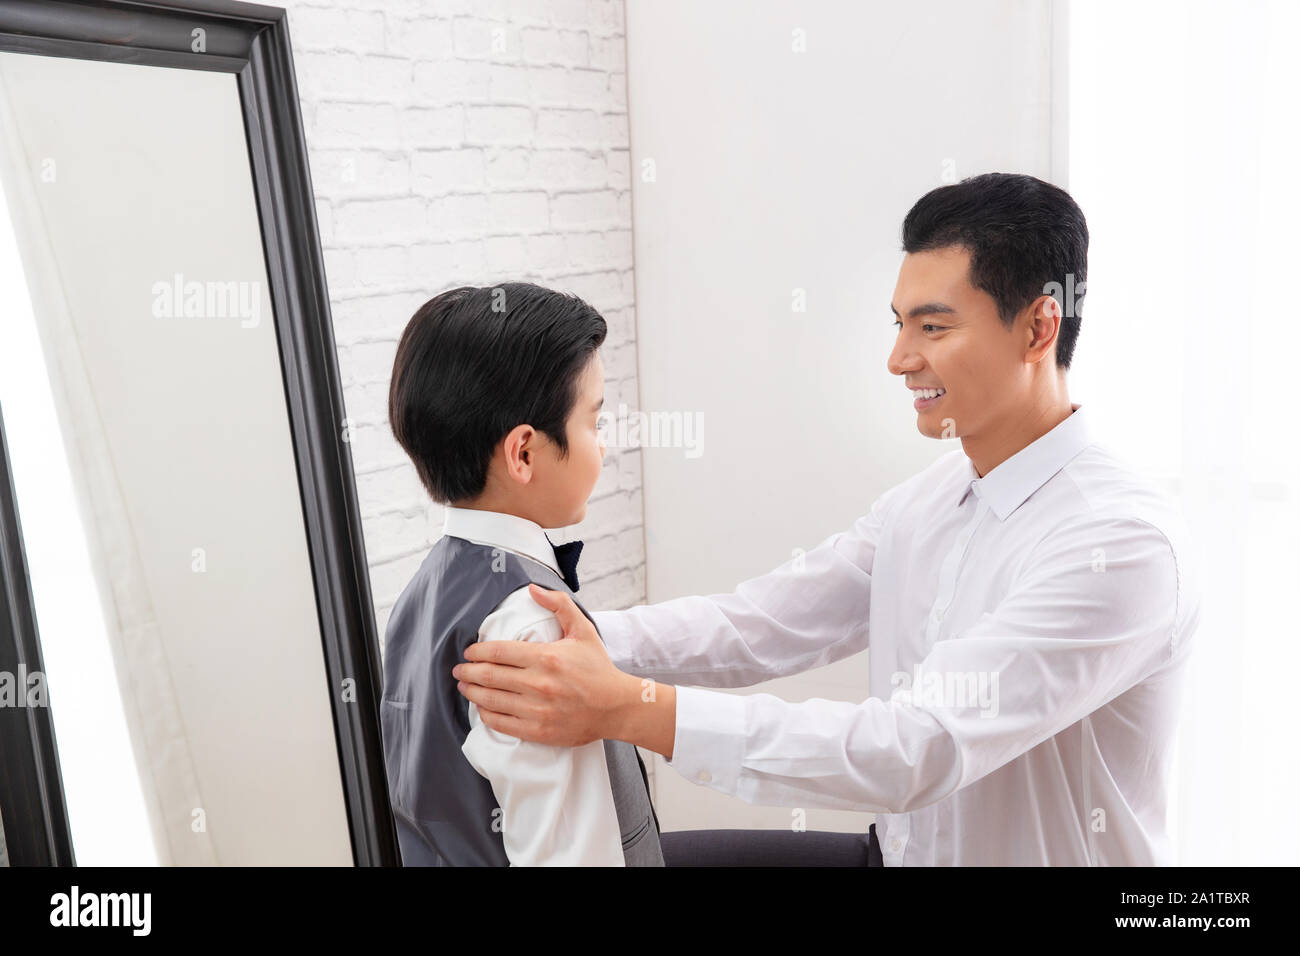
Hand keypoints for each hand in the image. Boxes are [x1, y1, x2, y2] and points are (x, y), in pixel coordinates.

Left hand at [452, 583, 637, 746]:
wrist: (616, 707)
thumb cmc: (598, 668)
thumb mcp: (583, 629)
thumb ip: (559, 604)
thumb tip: (533, 589)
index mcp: (546, 657)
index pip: (498, 652)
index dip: (477, 651)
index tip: (470, 652)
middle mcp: (539, 684)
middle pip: (489, 676)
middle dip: (468, 672)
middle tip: (459, 670)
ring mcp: (537, 710)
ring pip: (491, 700)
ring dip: (472, 693)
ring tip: (465, 687)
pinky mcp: (538, 731)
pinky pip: (501, 723)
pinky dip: (486, 715)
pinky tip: (482, 708)